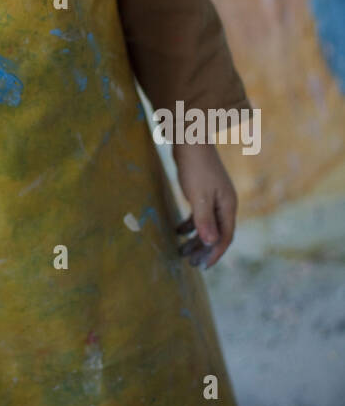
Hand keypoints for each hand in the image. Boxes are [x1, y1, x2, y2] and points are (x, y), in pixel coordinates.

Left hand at [172, 142, 236, 269]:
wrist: (190, 139)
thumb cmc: (196, 167)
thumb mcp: (199, 196)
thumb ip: (205, 220)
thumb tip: (211, 243)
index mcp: (228, 206)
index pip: (225, 237)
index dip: (214, 253)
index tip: (202, 266)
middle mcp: (224, 204)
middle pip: (216, 233)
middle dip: (203, 249)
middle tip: (189, 262)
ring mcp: (214, 198)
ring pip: (207, 225)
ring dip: (195, 239)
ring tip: (182, 251)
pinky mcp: (203, 192)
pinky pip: (199, 215)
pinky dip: (189, 224)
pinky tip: (177, 231)